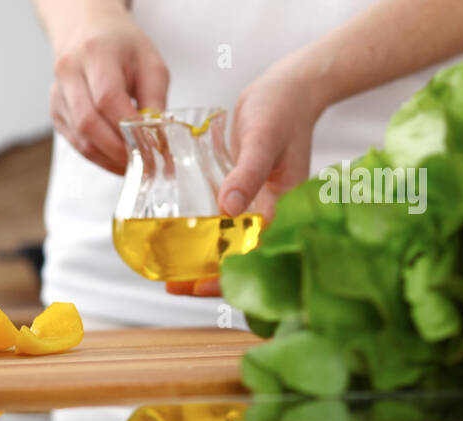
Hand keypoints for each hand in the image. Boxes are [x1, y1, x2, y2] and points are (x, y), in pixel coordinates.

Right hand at [47, 6, 167, 174]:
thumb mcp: (150, 63)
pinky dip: (97, 156)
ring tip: (131, 167)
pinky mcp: (55, 112)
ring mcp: (58, 94)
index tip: (151, 148)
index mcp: (96, 54)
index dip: (129, 129)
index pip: (108, 99)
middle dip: (117, 150)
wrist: (88, 32)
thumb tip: (158, 140)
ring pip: (79, 138)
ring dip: (107, 159)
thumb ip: (155, 100)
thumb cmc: (122, 47)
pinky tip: (115, 159)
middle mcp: (69, 72)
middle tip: (142, 164)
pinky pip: (75, 142)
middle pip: (88, 122)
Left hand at [167, 59, 327, 299]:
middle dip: (210, 280)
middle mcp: (270, 215)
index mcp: (283, 209)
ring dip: (205, 264)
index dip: (228, 278)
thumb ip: (248, 173)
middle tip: (174, 287)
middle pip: (243, 261)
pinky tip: (183, 245)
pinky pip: (226, 227)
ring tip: (173, 276)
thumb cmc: (281, 110)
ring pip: (232, 248)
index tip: (197, 287)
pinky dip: (207, 240)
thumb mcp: (263, 139)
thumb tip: (229, 209)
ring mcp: (257, 208)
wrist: (289, 89)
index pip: (256, 257)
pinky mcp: (244, 197)